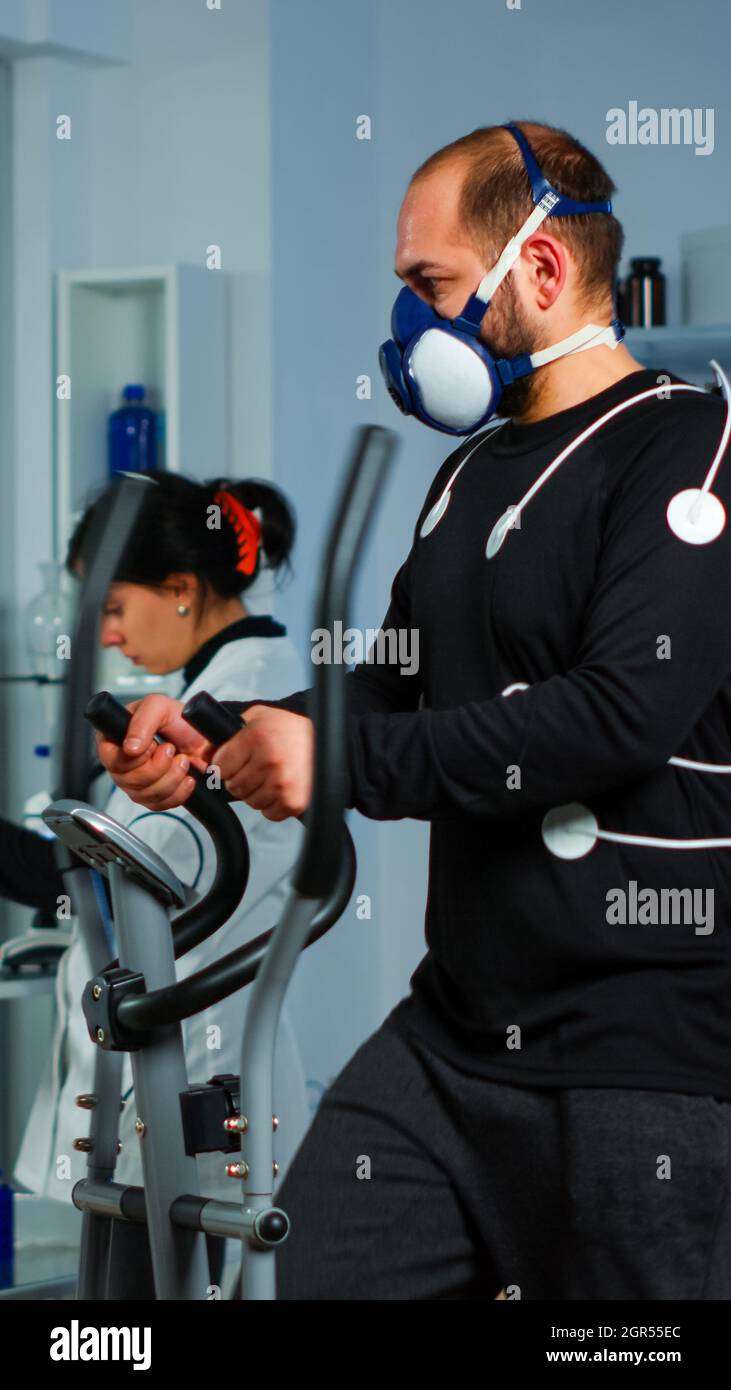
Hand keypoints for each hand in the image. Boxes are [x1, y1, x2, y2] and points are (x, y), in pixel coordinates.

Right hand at [94, 694, 213, 811]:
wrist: (206, 738)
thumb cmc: (180, 719)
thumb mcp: (159, 707)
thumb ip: (142, 722)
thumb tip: (130, 748)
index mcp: (115, 738)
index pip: (110, 759)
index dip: (133, 757)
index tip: (153, 745)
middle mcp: (121, 762)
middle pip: (127, 781)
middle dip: (158, 766)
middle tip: (171, 749)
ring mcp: (135, 782)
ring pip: (144, 795)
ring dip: (171, 778)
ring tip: (181, 760)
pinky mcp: (152, 796)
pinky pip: (159, 804)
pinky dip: (177, 792)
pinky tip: (186, 777)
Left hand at [213, 705, 313, 820]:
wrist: (329, 742)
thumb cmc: (293, 730)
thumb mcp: (259, 717)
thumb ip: (230, 730)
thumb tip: (203, 751)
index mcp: (256, 738)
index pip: (219, 766)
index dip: (225, 765)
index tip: (235, 762)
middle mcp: (268, 761)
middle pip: (233, 786)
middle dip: (240, 778)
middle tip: (256, 768)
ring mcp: (281, 784)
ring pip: (249, 801)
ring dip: (256, 792)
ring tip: (272, 776)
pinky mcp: (293, 802)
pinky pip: (268, 813)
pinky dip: (272, 804)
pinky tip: (281, 787)